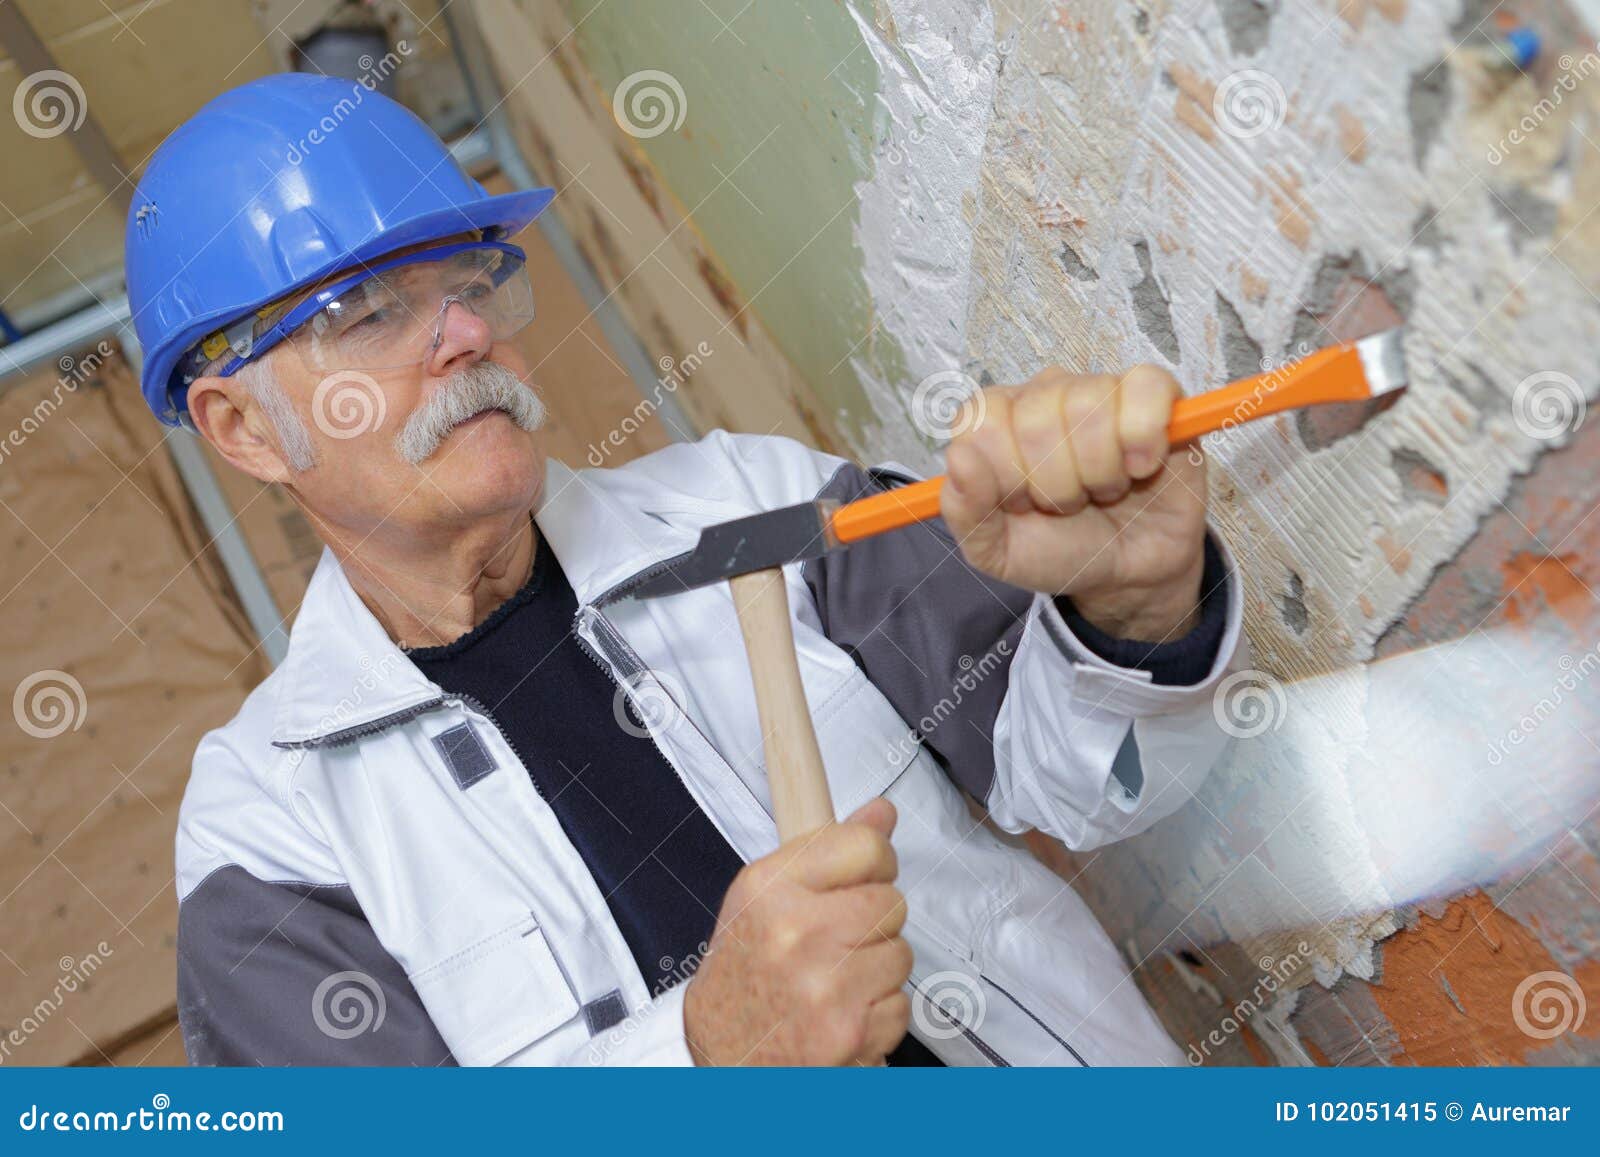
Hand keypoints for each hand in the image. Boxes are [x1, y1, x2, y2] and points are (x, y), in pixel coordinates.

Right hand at [683, 799, 913, 1065]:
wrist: (717, 1055)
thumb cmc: (744, 973)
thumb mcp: (766, 896)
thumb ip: (827, 850)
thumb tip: (882, 813)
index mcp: (771, 887)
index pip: (865, 846)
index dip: (875, 862)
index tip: (863, 878)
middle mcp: (797, 932)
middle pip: (893, 902)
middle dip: (875, 922)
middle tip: (837, 941)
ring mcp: (826, 987)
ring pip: (902, 955)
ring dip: (878, 970)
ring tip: (834, 980)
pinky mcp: (851, 1033)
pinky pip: (900, 1006)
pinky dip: (878, 1014)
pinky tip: (840, 1014)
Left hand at [941, 365, 1207, 641]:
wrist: (1127, 573)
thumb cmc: (1060, 549)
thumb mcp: (996, 551)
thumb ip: (965, 512)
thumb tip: (959, 457)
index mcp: (997, 422)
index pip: (981, 421)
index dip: (1004, 474)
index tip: (1023, 505)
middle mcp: (1043, 395)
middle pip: (1035, 420)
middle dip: (1055, 485)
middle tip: (1069, 504)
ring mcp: (1098, 390)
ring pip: (1089, 410)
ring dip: (1099, 473)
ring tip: (1104, 491)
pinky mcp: (1154, 397)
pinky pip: (1146, 389)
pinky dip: (1143, 437)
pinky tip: (1140, 467)